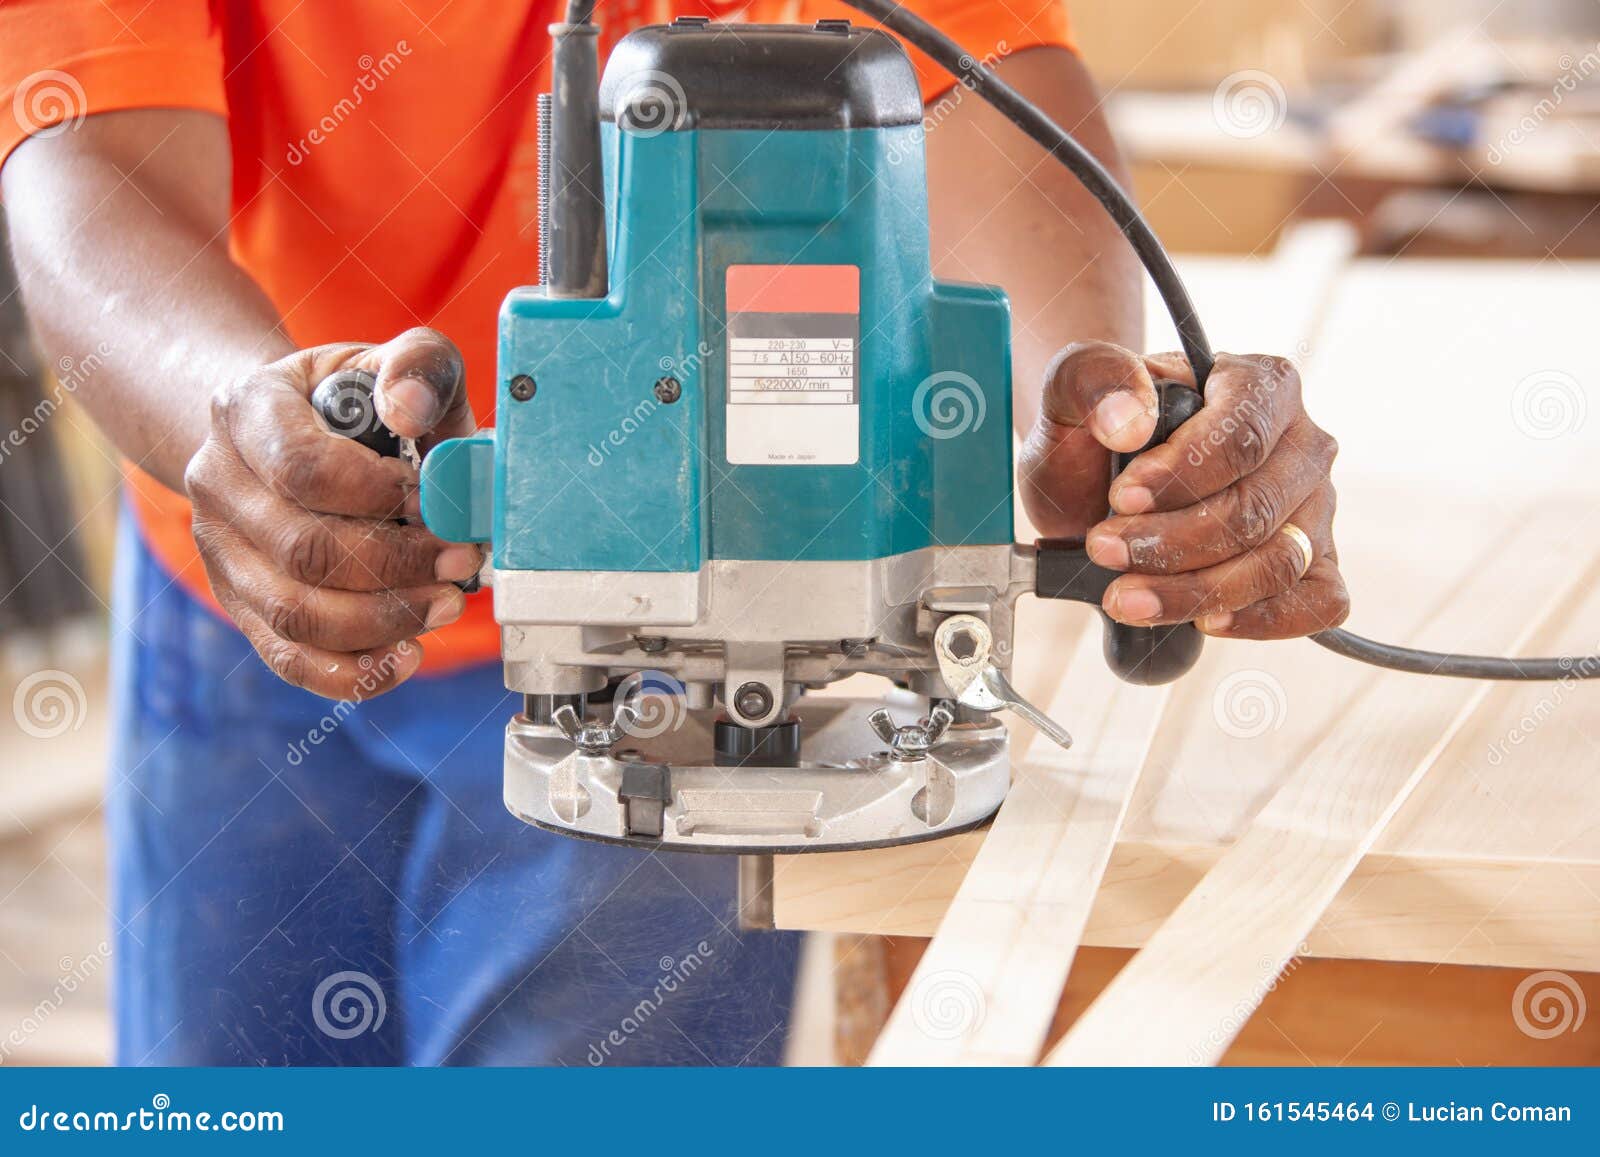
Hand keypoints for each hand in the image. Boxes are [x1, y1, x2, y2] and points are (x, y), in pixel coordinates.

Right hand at [185, 327, 482, 697]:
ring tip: (447, 604)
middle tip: (462, 562)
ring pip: (294, 613)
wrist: (284, 427)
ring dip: (384, 620)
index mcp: (247, 411)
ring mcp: (222, 551)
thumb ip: (416, 368)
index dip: (379, 495)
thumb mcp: (385, 362)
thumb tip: (410, 410)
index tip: (438, 501)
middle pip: (302, 550)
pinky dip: (352, 671)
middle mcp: (218, 483)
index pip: (304, 468)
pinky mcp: (241, 604)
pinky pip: (288, 657)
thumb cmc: (349, 401)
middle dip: (396, 566)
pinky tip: (407, 655)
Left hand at [1019, 341, 1348, 639]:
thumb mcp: (1071, 391)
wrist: (1092, 483)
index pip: (1241, 436)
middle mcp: (1301, 444)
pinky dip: (1262, 620)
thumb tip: (1129, 422)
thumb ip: (1091, 379)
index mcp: (1260, 384)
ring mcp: (1314, 507)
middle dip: (1171, 542)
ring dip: (1196, 590)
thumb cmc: (1096, 433)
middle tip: (1103, 550)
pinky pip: (1317, 602)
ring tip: (1125, 596)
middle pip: (1255, 509)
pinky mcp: (1313, 563)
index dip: (1182, 475)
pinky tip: (1203, 622)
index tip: (1121, 496)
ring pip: (1279, 562)